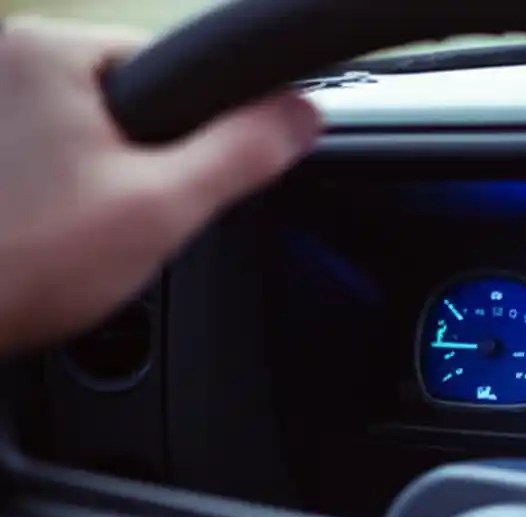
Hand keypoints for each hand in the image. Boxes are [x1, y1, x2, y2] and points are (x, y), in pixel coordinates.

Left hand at [0, 17, 319, 350]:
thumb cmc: (23, 264)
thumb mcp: (162, 208)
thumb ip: (242, 152)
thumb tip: (302, 113)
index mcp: (46, 49)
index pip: (170, 67)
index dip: (193, 134)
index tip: (168, 186)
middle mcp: (1, 58)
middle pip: (125, 101)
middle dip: (139, 162)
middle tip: (116, 218)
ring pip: (85, 131)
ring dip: (97, 178)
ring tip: (72, 229)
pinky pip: (46, 152)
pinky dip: (57, 189)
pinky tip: (43, 231)